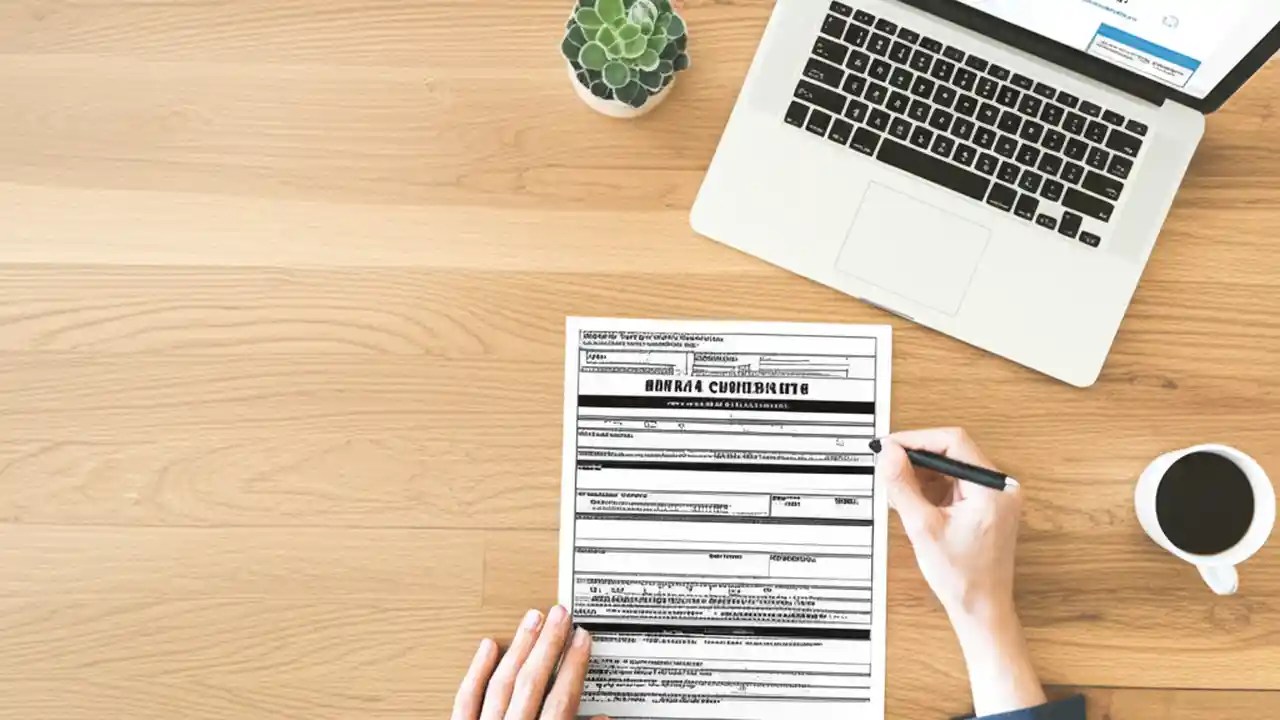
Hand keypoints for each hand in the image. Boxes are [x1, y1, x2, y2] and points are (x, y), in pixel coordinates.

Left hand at [451, 605, 606, 719]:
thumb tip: (603, 719)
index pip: (561, 701)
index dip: (574, 666)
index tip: (581, 639)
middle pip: (531, 682)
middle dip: (549, 645)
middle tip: (560, 616)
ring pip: (502, 683)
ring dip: (519, 648)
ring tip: (532, 620)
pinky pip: (466, 699)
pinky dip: (477, 671)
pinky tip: (489, 646)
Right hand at [879, 428, 1046, 716]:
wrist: (981, 608)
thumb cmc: (962, 577)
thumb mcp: (923, 528)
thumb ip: (903, 486)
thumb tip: (889, 454)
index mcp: (992, 489)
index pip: (952, 442)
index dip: (916, 439)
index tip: (890, 446)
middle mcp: (1000, 488)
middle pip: (953, 451)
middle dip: (917, 458)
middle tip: (887, 465)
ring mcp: (996, 497)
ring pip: (952, 467)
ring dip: (923, 473)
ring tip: (898, 490)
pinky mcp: (988, 506)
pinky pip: (957, 484)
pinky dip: (933, 487)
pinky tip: (913, 500)